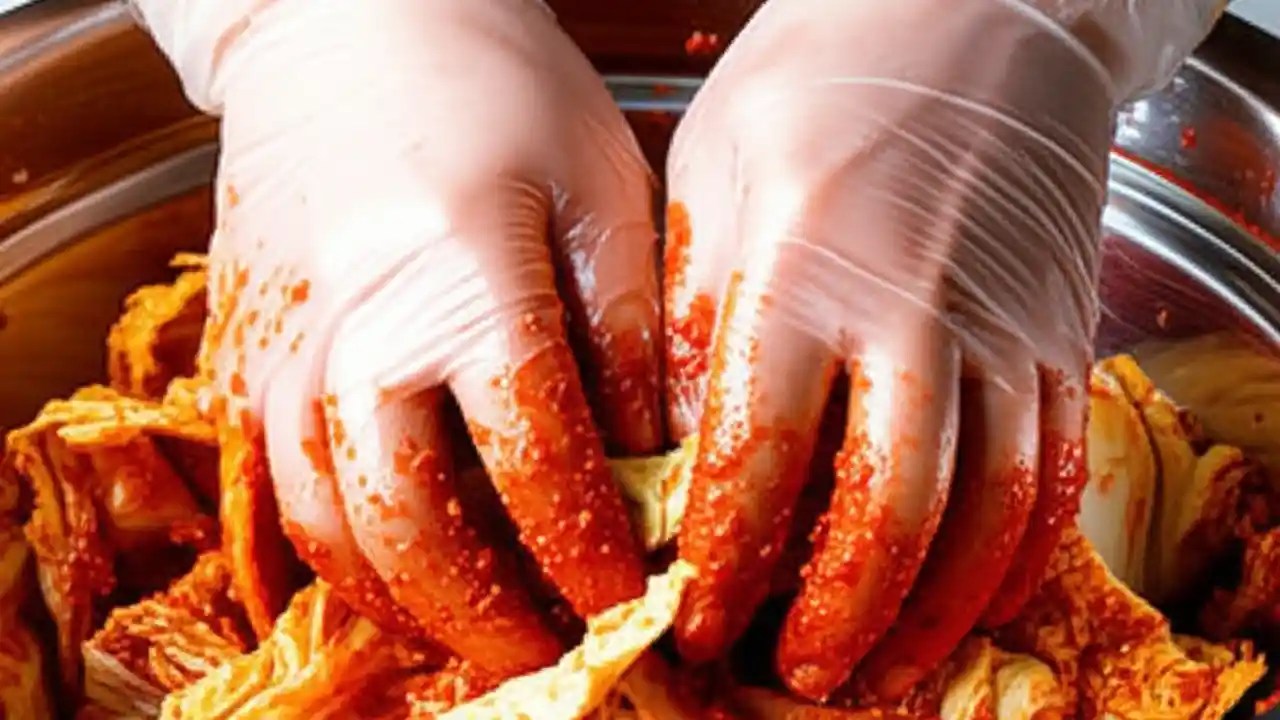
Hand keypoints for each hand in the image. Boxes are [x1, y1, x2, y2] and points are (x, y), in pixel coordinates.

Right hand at [132, 0, 662, 678]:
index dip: (589, 557)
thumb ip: (624, 332)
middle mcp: (353, 338)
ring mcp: (279, 352)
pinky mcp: (240, 353)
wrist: (345, 18)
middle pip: (412, 531)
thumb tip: (654, 458)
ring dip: (408, 604)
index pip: (535, 470)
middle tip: (555, 657)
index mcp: (463, 289)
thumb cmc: (491, 84)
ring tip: (478, 632)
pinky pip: (273, 489)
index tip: (637, 605)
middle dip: (490, 618)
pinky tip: (394, 569)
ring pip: (327, 532)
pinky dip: (338, 553)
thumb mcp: (597, 188)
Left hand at [663, 0, 1222, 700]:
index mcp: (804, 269)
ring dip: (929, 614)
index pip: (759, 458)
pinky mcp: (1061, 336)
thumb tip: (680, 447)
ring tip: (875, 668)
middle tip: (787, 670)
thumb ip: (696, 313)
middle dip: (832, 615)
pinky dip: (1016, 559)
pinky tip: (970, 601)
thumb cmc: (820, 75)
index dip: (726, 562)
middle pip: (886, 513)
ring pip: (987, 515)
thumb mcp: (712, 169)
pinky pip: (1055, 474)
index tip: (693, 613)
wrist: (978, 7)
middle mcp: (916, 311)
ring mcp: (1006, 328)